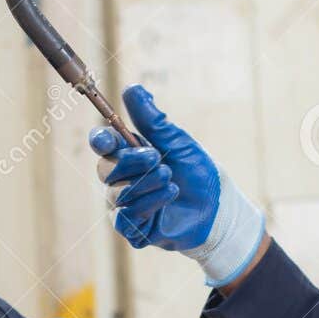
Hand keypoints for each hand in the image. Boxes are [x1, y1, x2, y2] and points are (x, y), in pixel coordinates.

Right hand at [88, 85, 264, 286]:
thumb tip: (132, 89)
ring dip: (147, 183)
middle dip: (132, 162)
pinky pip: (126, 216)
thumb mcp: (176, 142)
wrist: (217, 208)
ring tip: (171, 180)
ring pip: (116, 193)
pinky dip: (150, 203)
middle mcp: (120, 179)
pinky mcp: (132, 228)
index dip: (101, 140)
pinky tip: (169, 196)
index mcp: (128, 154)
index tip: (110, 139)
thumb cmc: (196, 173)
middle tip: (158, 159)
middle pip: (105, 168)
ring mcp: (123, 205)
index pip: (102, 144)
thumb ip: (152, 120)